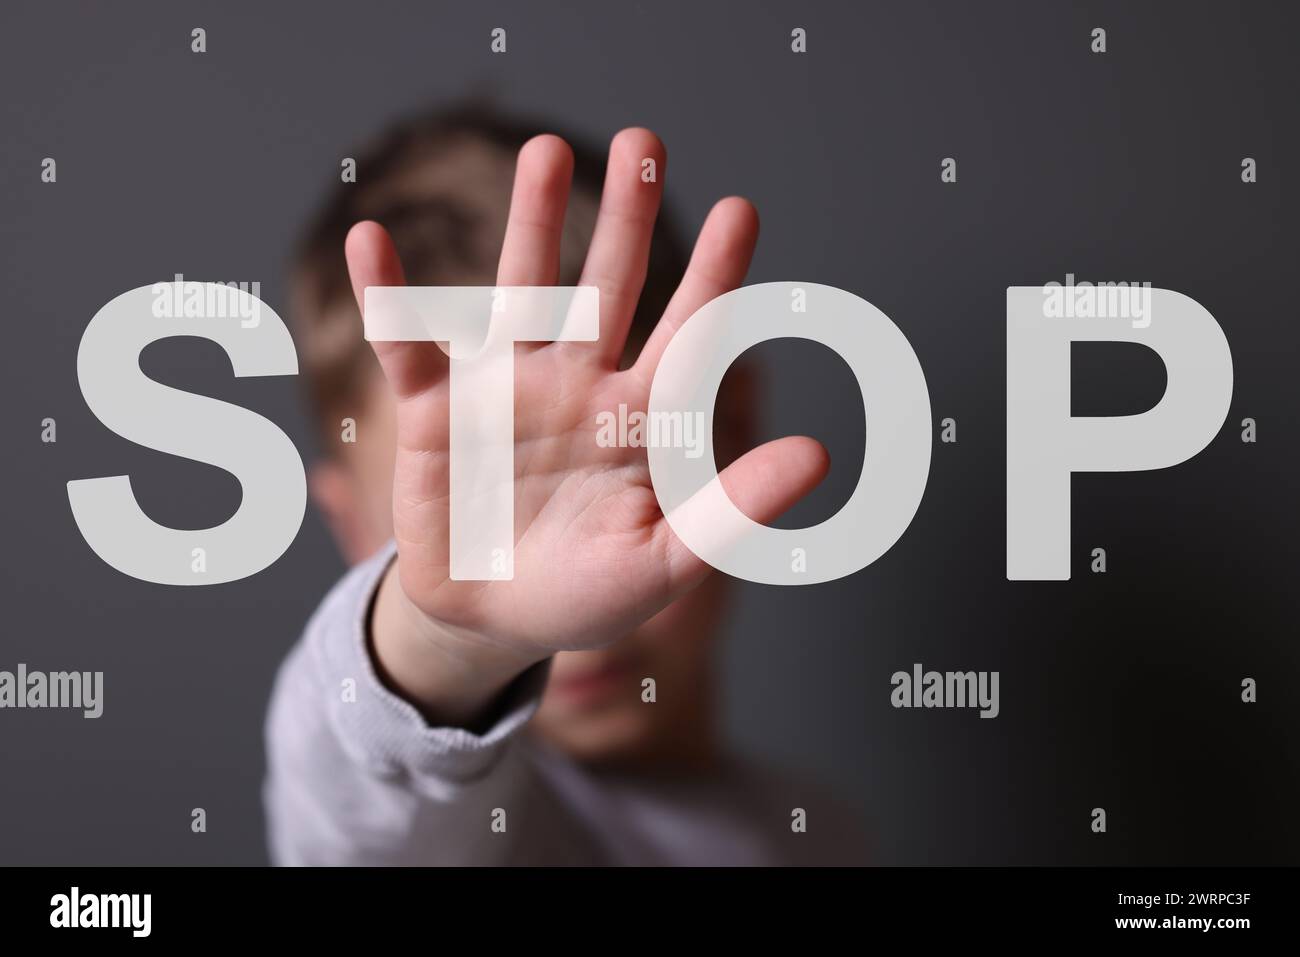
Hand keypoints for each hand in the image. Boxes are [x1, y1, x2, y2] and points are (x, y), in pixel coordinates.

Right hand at [346, 129, 827, 722]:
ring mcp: (508, 391)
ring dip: (532, 225)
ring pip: (523, 292)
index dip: (714, 278)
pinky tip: (372, 240)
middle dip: (627, 219)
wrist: (490, 621)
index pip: (685, 339)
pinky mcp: (437, 411)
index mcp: (640, 420)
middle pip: (607, 288)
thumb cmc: (588, 593)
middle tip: (644, 142)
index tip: (741, 210)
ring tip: (547, 152)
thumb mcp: (666, 563)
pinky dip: (389, 299)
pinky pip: (409, 346)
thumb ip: (732, 510)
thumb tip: (821, 455)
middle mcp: (579, 386)